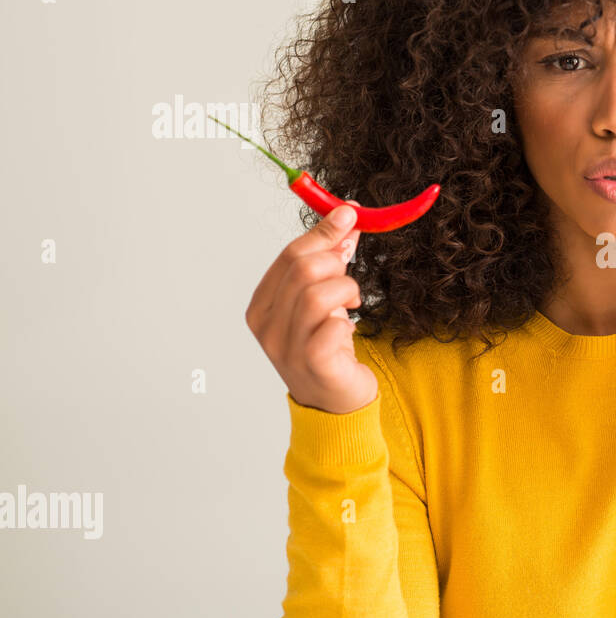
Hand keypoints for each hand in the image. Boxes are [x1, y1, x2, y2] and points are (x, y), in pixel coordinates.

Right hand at [245, 201, 377, 414]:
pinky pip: (332, 328)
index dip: (324, 231)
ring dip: (347, 291)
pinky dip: (347, 323)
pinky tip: (347, 333)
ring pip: (318, 294)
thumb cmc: (327, 347)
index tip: (350, 214)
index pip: (290, 255)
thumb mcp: (325, 300)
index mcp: (261, 305)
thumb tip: (347, 219)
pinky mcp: (312, 365)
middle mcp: (267, 325)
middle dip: (337, 263)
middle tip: (350, 282)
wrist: (334, 404)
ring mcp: (286, 347)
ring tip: (352, 305)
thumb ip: (331, 261)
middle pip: (302, 269)